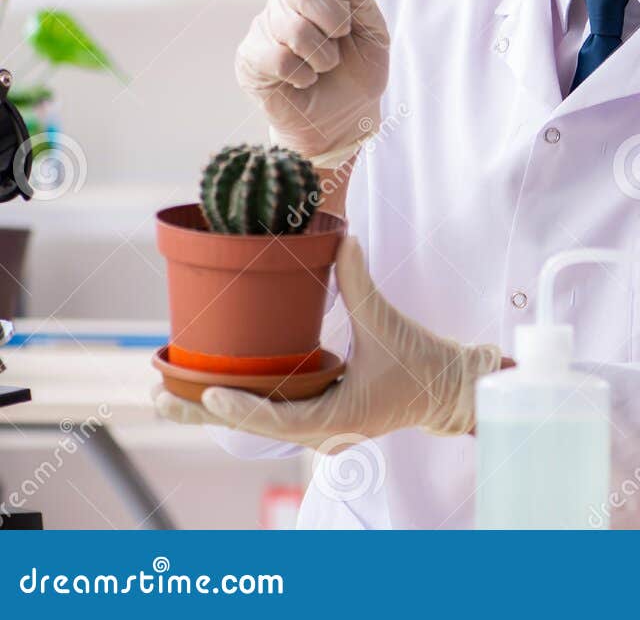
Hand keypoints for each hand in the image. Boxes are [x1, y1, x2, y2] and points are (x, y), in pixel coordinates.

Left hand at [153, 238, 501, 448]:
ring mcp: (319, 429)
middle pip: (252, 427)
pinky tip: (210, 387)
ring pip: (256, 423)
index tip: (208, 394)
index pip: (278, 421)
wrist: (448, 388)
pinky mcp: (320, 417)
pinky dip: (240, 402)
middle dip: (202, 411)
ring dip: (213, 408)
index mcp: (338, 418)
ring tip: (167, 391)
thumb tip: (344, 240)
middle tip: (157, 396)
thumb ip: (362, 284)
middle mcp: (322, 432)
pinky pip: (271, 414)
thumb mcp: (390, 325)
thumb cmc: (423, 362)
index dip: (241, 409)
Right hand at [236, 0, 389, 161]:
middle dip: (335, 19)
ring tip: (326, 65)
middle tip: (342, 39)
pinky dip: (304, 74)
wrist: (347, 116)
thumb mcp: (372, 28)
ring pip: (293, 28)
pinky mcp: (250, 58)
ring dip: (324, 55)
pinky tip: (306, 80)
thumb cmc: (359, 68)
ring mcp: (264, 28)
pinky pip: (279, 58)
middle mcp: (284, 0)